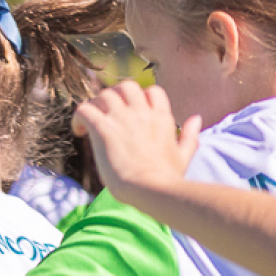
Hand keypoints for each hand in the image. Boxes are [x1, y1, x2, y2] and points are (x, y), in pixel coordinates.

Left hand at [72, 82, 201, 200]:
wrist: (152, 189)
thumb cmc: (168, 177)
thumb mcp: (184, 154)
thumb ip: (190, 134)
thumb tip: (197, 118)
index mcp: (162, 117)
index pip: (152, 91)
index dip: (141, 98)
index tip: (134, 114)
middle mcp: (142, 112)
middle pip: (126, 86)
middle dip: (115, 95)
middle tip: (109, 114)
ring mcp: (121, 118)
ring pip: (103, 94)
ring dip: (96, 105)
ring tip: (92, 123)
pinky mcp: (103, 128)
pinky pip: (84, 109)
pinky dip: (78, 118)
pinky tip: (79, 132)